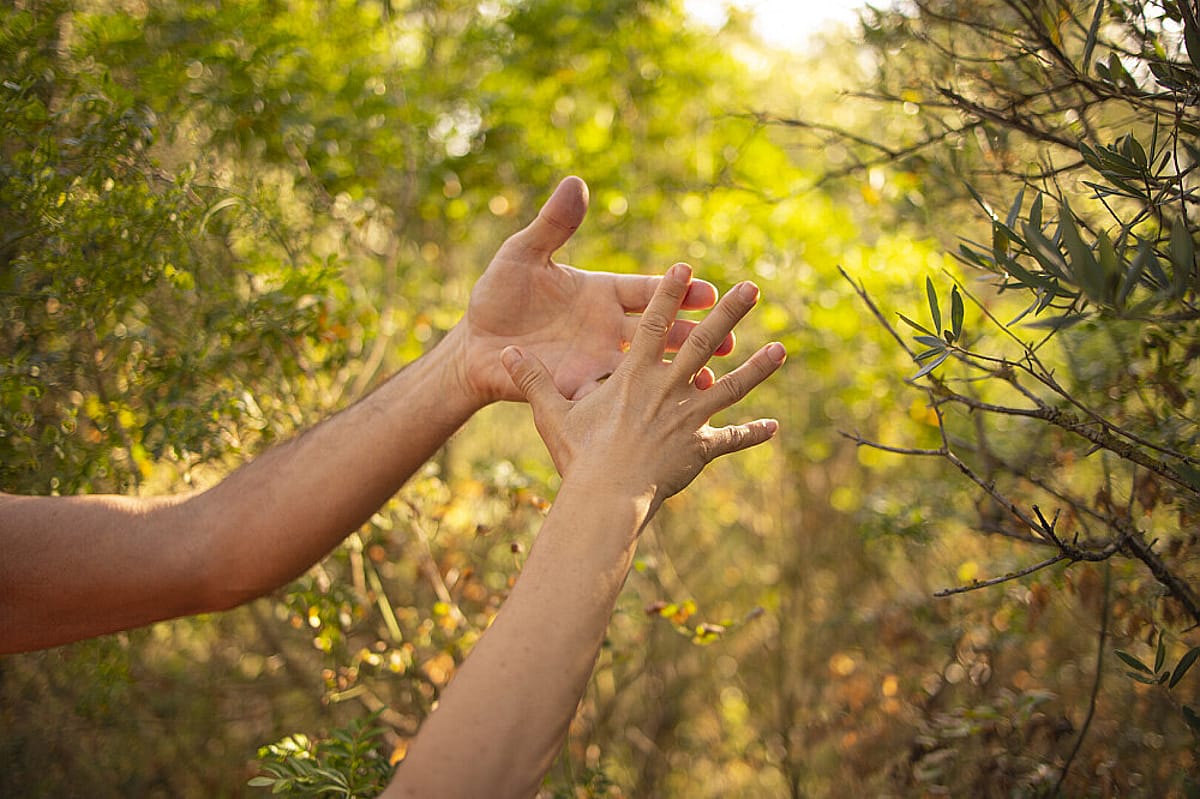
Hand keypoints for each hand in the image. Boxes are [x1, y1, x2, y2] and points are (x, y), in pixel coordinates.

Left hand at [459, 177, 731, 403]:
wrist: (474, 346)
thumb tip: (575, 183)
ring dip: (678, 375)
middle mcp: (608, 327)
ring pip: (647, 369)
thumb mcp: (523, 256)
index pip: (649, 290)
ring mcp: (598, 361)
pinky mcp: (582, 389)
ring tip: (710, 383)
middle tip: (730, 340)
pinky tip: (667, 417)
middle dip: (697, 336)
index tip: (708, 292)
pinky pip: (617, 399)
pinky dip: (642, 407)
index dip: (678, 291)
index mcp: (602, 292)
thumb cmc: (499, 296)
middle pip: (662, 332)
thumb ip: (552, 225)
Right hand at [500, 263, 784, 513]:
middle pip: (704, 343)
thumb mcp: (551, 414)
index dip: (668, 293)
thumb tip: (503, 351)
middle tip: (753, 287)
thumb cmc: (578, 456)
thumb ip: (530, 378)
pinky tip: (775, 427)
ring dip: (758, 368)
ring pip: (730, 385)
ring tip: (784, 349)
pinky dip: (752, 434)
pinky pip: (730, 440)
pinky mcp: (700, 450)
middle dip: (729, 313)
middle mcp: (668, 390)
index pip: (654, 323)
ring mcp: (688, 419)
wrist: (607, 499)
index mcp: (634, 376)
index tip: (685, 265)